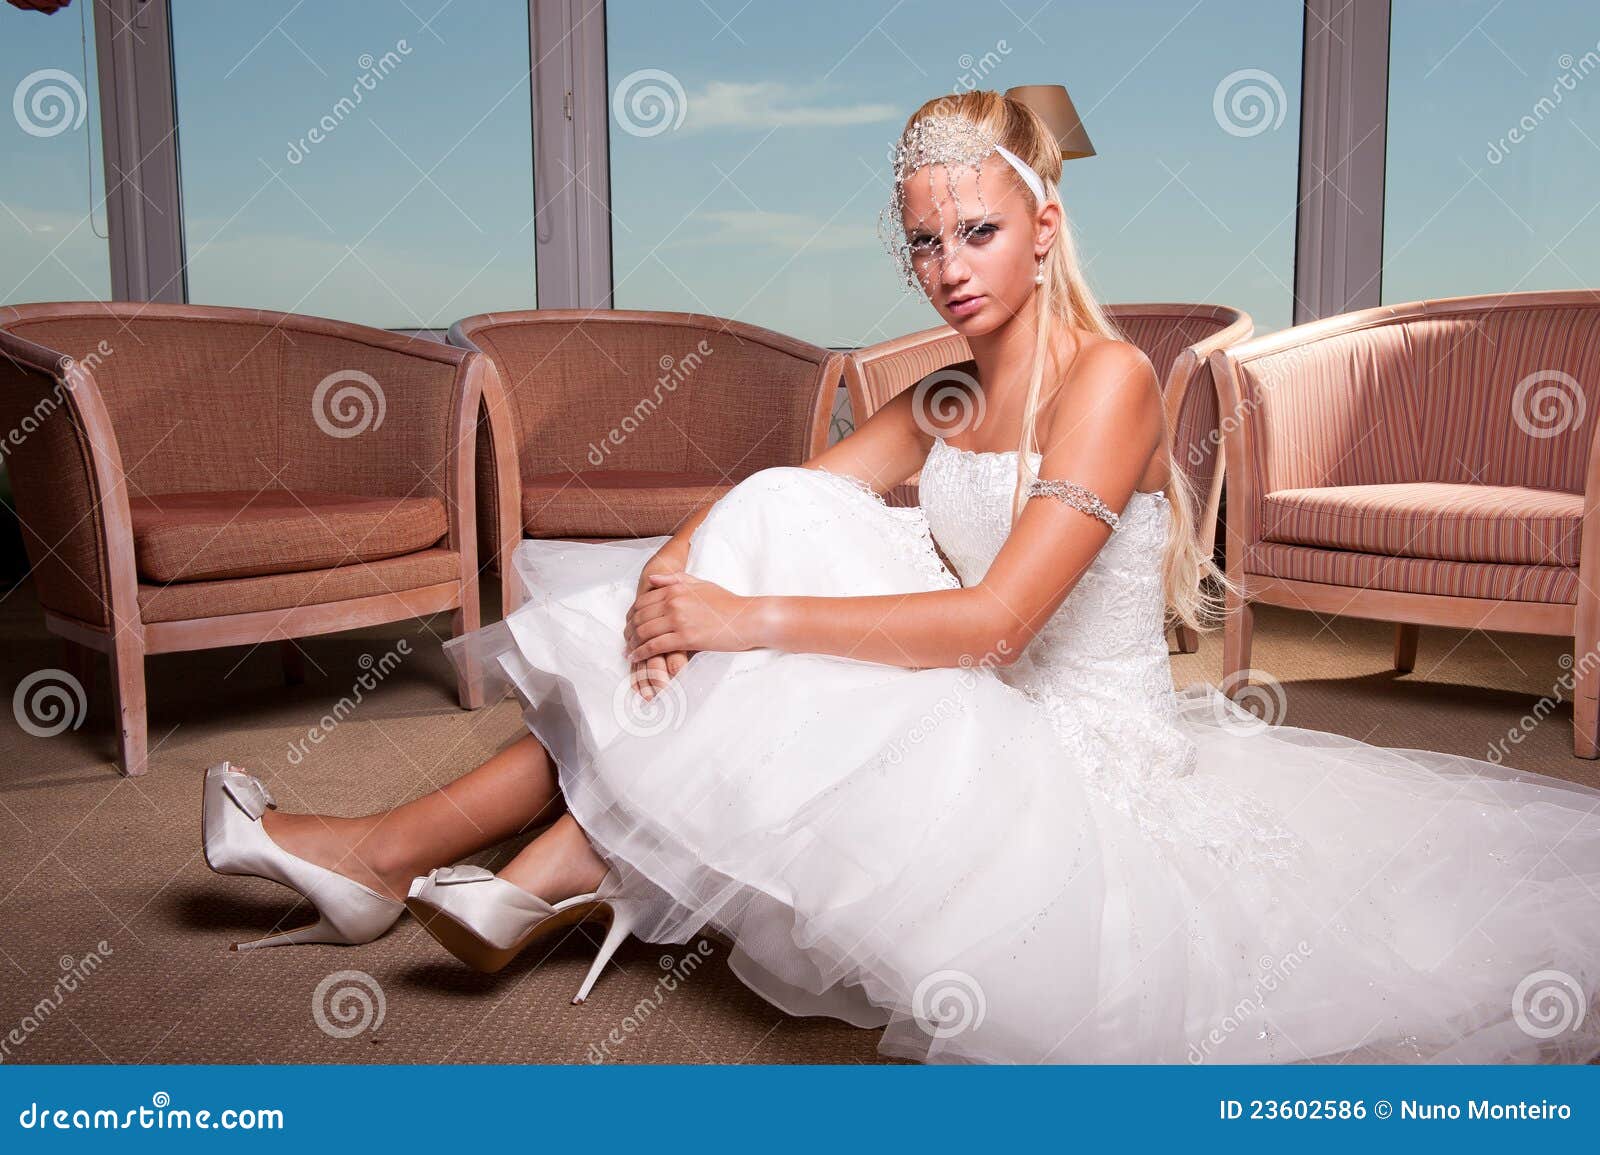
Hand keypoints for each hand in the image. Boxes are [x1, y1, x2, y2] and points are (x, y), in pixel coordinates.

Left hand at [625, 572, 766, 663]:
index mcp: (675, 588)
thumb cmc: (727, 602)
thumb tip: (652, 579)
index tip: (629, 625)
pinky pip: (655, 646)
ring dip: (632, 643)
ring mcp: (679, 620)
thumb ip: (675, 579)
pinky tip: (636, 658)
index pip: (642, 602)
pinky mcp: (686, 638)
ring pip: (644, 632)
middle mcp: (673, 602)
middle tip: (626, 640)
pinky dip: (642, 653)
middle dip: (628, 631)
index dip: (630, 615)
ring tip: (629, 651)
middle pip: (639, 617)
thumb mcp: (700, 584)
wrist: (747, 618)